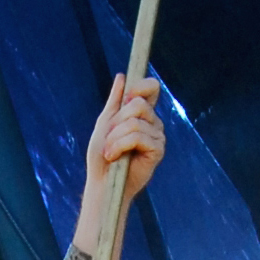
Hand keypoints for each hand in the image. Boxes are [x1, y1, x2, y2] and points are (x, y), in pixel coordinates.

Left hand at [71, 74, 164, 254]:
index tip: (126, 97)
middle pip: (139, 104)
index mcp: (142, 113)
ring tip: (109, 151)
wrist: (102, 182)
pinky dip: (120, 146)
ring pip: (135, 122)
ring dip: (115, 137)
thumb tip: (122, 77)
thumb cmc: (102, 155)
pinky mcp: (158, 150)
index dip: (141, 86)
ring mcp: (157, 136)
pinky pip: (138, 137)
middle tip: (109, 137)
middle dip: (117, 121)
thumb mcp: (104, 123)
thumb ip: (114, 101)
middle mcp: (153, 122)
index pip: (151, 88)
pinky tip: (114, 156)